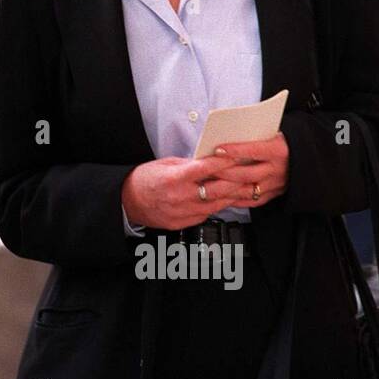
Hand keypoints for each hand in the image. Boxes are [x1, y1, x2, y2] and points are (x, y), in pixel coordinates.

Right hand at [122, 153, 250, 230]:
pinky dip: (216, 206)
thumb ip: (189, 164)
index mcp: (175, 178)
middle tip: (249, 173)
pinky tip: (225, 199)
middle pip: (218, 190)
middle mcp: (181, 197)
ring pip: (217, 205)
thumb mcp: (165, 164)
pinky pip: (206, 214)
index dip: (224, 161)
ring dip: (232, 196)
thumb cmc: (144, 180)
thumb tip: (209, 160)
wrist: (128, 202)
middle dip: (236, 180)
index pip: (206, 168)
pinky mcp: (183, 223)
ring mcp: (183, 212)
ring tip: (244, 187)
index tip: (237, 155)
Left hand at [204, 133, 288, 207]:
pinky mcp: (272, 196)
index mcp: (278, 151)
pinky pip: (250, 201)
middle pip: (247, 174)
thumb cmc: (281, 143)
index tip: (218, 149)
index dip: (235, 150)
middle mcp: (277, 170)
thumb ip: (254, 137)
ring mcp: (275, 185)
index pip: (254, 150)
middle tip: (205, 170)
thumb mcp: (272, 135)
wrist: (306, 159)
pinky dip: (234, 199)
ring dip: (225, 189)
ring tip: (207, 185)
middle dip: (224, 173)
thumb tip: (226, 134)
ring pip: (246, 190)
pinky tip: (220, 195)